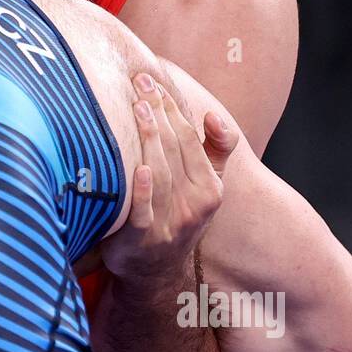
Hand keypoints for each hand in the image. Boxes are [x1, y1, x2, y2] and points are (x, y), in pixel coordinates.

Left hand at [94, 71, 238, 281]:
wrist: (155, 270)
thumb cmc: (178, 214)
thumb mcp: (206, 186)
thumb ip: (215, 151)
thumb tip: (214, 116)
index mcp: (210, 189)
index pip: (189, 138)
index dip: (171, 107)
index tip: (151, 81)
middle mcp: (194, 205)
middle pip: (174, 149)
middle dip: (157, 112)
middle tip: (138, 82)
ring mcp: (169, 223)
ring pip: (160, 173)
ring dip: (149, 138)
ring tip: (136, 107)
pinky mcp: (142, 240)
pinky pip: (144, 212)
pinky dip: (143, 190)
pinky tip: (138, 167)